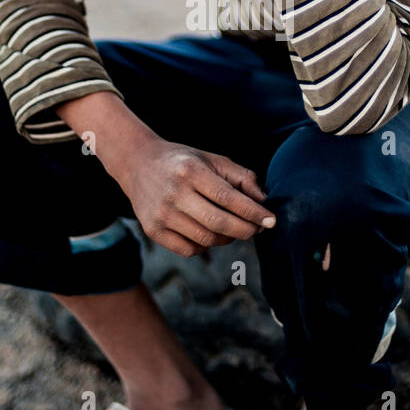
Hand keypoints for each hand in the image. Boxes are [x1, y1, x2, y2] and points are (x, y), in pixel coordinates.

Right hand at [122, 136, 275, 258]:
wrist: (138, 164)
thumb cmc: (184, 162)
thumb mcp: (213, 159)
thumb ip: (241, 177)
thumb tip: (263, 201)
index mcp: (190, 171)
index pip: (228, 198)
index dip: (253, 212)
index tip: (271, 220)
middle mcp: (173, 194)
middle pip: (218, 223)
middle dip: (245, 230)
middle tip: (258, 229)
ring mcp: (161, 214)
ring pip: (206, 240)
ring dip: (228, 238)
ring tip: (234, 228)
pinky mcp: (153, 231)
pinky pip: (189, 250)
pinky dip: (206, 246)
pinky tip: (209, 233)